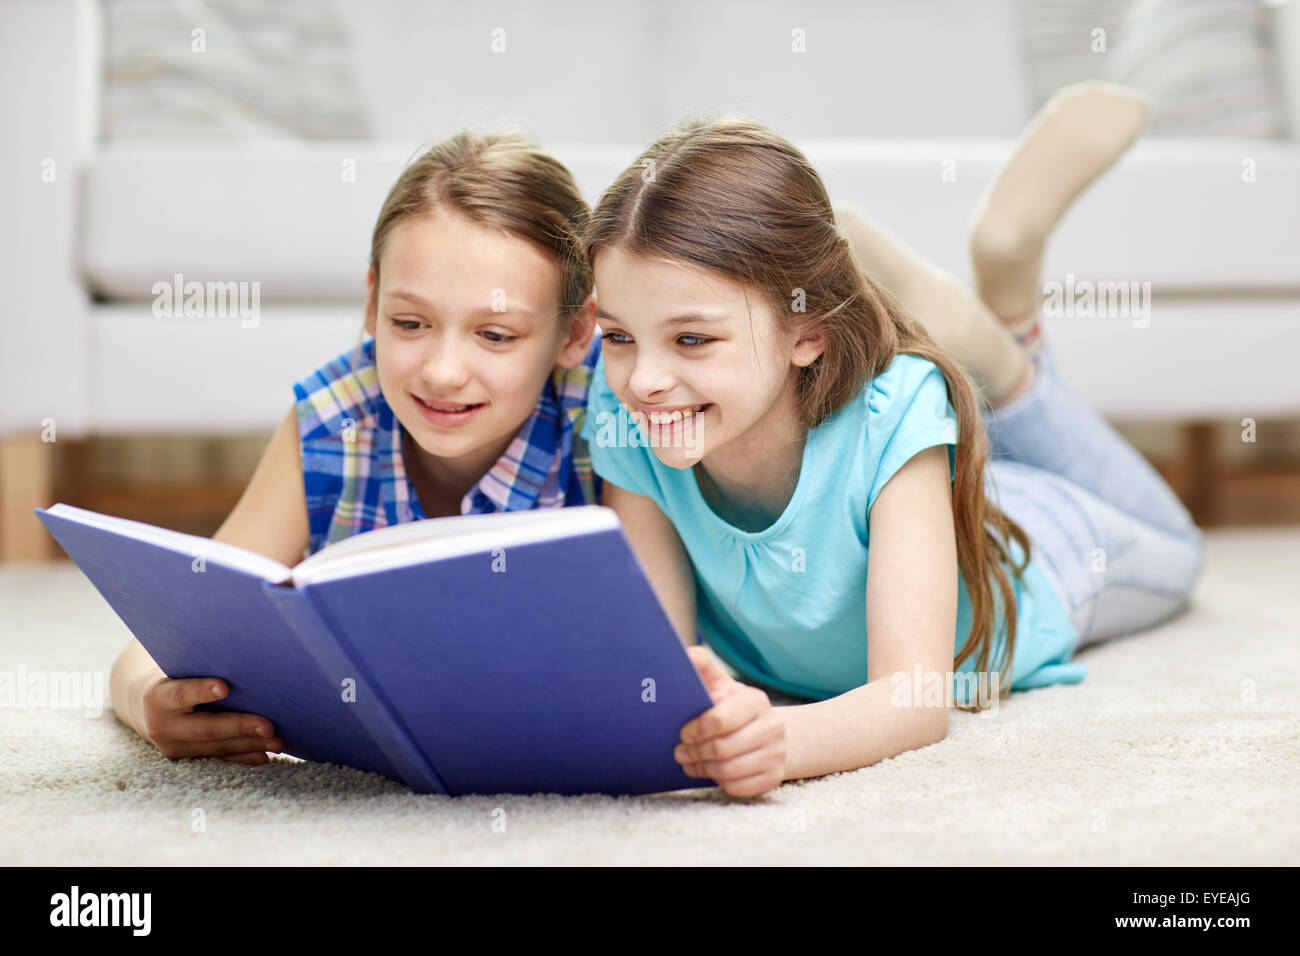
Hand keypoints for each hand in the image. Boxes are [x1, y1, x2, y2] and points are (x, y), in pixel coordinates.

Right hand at [138, 677, 281, 764]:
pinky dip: (244, 756)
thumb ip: (203, 666)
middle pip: (205, 728)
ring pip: (216, 747)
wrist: (152, 705)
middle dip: (240, 727)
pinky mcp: (188, 758)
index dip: (201, 690)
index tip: (224, 686)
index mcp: (157, 697)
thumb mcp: (181, 667)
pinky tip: (265, 755)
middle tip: (268, 727)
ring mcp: (174, 747)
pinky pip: (220, 757)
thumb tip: (246, 660)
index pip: (180, 693)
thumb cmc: (178, 675)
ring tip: (277, 742)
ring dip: (249, 745)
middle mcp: (162, 726)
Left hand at [675, 645, 785, 796]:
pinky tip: (709, 772)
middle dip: (695, 752)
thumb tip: (687, 655)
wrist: (765, 731)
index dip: (696, 729)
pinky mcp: (774, 777)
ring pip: (729, 770)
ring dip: (703, 768)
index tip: (683, 732)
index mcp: (756, 701)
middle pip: (722, 749)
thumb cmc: (732, 706)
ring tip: (689, 762)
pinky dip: (719, 782)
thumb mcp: (719, 684)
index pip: (720, 720)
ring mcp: (777, 753)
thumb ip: (702, 668)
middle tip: (680, 752)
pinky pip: (739, 788)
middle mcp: (772, 726)